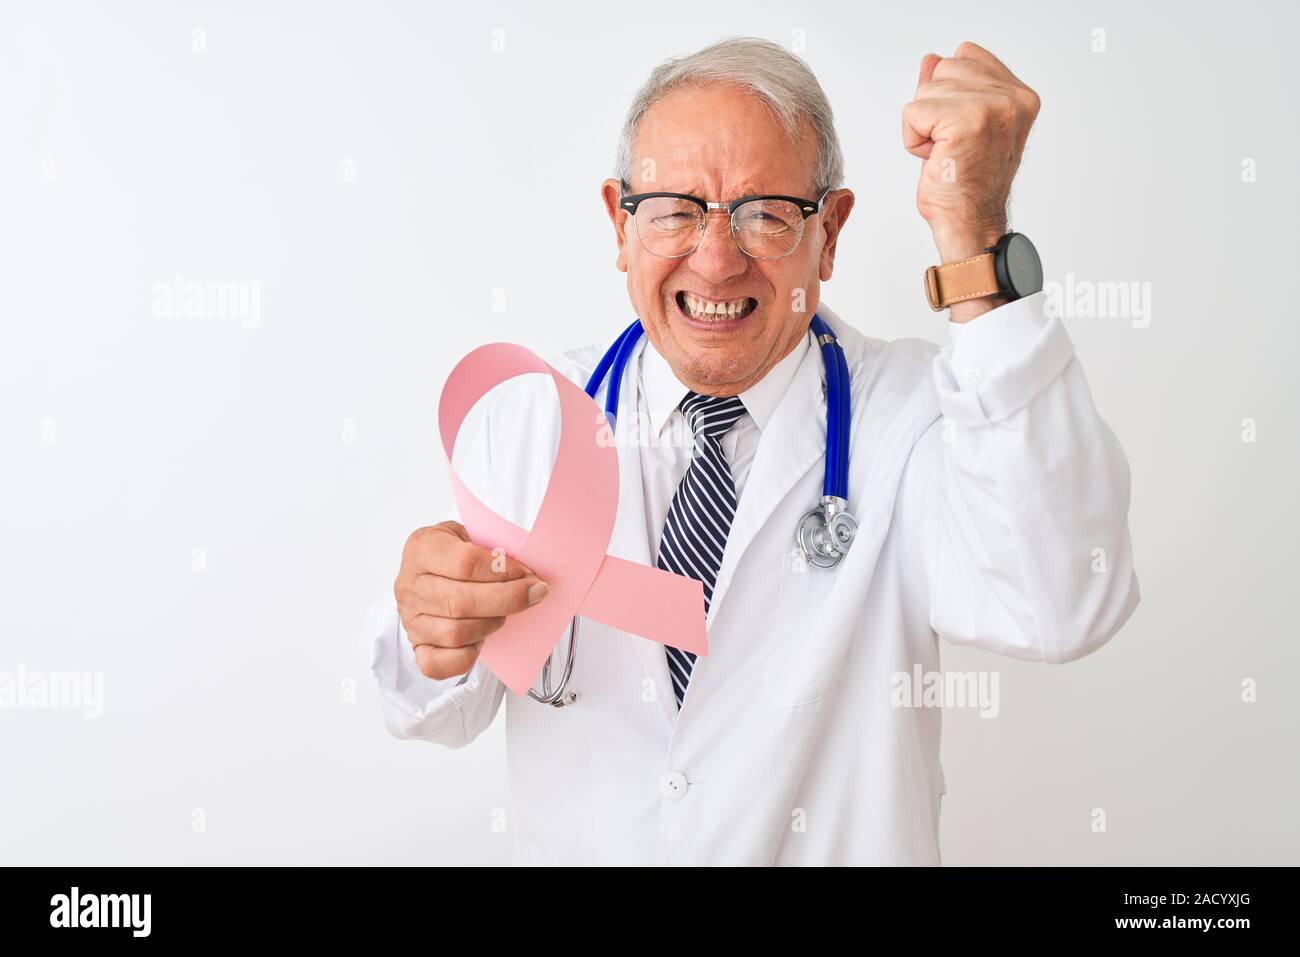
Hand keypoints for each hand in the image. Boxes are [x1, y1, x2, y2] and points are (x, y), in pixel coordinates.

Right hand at [394, 521, 548, 679]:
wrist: (430, 571)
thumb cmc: (454, 553)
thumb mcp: (470, 534)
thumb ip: (494, 548)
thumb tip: (528, 573)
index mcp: (422, 548)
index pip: (465, 563)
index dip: (503, 571)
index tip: (528, 574)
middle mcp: (410, 585)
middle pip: (461, 602)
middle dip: (508, 600)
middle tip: (533, 593)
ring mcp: (410, 619)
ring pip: (456, 633)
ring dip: (491, 624)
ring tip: (503, 612)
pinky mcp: (417, 646)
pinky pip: (438, 664)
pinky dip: (467, 656)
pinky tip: (481, 639)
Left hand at [902, 42, 1039, 264]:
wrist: (971, 224)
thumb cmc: (966, 185)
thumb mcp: (959, 125)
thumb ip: (950, 88)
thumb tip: (931, 60)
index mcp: (1020, 95)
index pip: (966, 55)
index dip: (949, 93)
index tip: (962, 131)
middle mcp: (1013, 98)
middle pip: (944, 68)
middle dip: (934, 108)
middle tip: (953, 146)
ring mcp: (993, 106)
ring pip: (926, 89)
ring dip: (924, 126)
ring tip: (946, 152)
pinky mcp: (967, 120)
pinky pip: (913, 112)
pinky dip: (913, 139)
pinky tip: (935, 159)